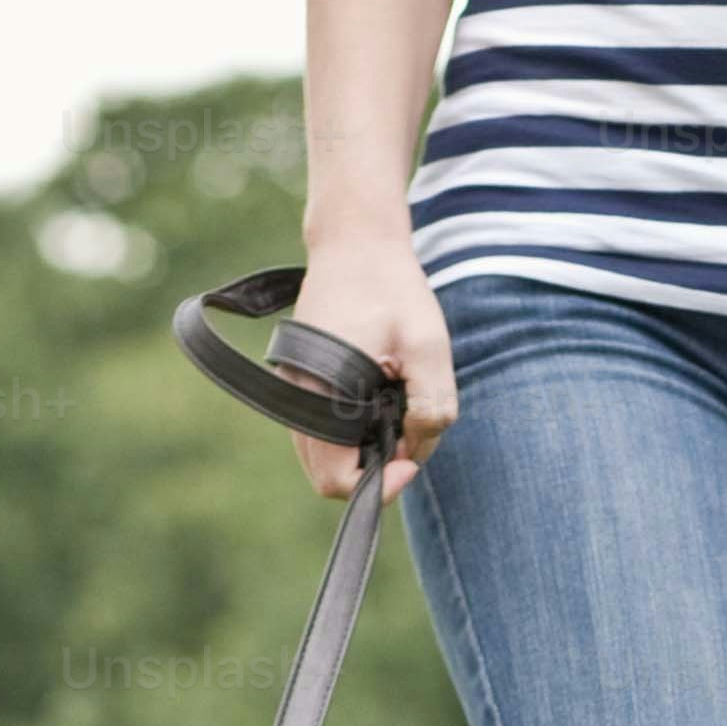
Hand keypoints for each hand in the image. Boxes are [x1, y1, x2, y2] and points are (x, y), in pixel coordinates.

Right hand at [288, 244, 456, 501]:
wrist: (355, 242)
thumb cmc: (391, 287)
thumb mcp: (428, 344)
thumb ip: (432, 406)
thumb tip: (417, 449)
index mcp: (319, 394)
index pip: (336, 481)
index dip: (381, 483)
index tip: (413, 454)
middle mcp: (296, 399)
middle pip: (329, 476)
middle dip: (375, 467)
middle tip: (411, 429)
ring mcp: (294, 393)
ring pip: (326, 456)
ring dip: (365, 448)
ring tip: (399, 408)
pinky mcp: (301, 384)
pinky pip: (324, 431)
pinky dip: (355, 429)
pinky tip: (383, 396)